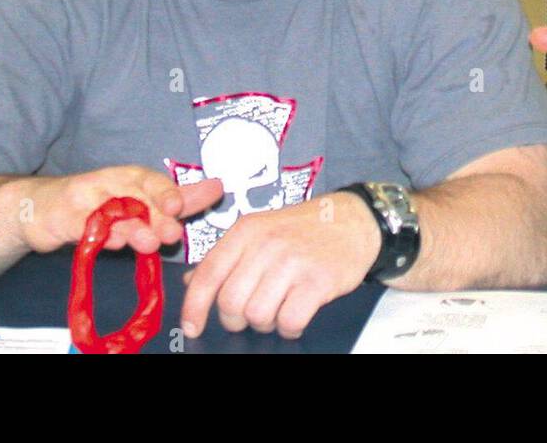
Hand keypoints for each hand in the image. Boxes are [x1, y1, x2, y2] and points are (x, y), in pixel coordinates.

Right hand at [9, 166, 222, 256]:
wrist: (39, 208)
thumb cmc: (95, 203)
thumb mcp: (135, 199)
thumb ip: (175, 199)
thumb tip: (216, 189)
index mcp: (128, 177)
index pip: (151, 180)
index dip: (166, 191)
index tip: (181, 205)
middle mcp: (108, 183)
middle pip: (133, 195)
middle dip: (155, 213)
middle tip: (173, 232)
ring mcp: (83, 199)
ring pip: (109, 211)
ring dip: (130, 226)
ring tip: (149, 243)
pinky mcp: (61, 218)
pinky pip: (79, 225)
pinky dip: (94, 234)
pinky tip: (108, 244)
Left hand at [180, 191, 380, 339]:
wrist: (355, 219)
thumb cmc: (305, 227)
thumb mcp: (261, 230)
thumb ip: (227, 256)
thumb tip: (191, 281)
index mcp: (247, 230)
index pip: (208, 274)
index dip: (194, 307)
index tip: (193, 327)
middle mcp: (266, 244)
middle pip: (231, 303)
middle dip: (237, 319)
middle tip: (251, 314)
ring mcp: (293, 262)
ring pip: (257, 316)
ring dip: (266, 323)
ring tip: (278, 309)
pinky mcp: (318, 281)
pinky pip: (289, 321)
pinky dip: (290, 327)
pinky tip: (295, 316)